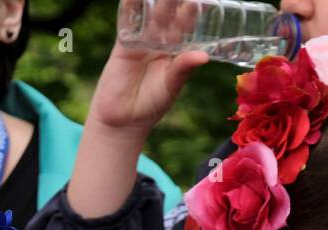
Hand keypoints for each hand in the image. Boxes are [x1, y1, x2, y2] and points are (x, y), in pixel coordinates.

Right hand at [67, 2, 208, 218]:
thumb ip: (182, 69)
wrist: (123, 119)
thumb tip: (204, 56)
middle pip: (168, 16)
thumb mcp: (170, 86)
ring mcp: (143, 41)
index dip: (190, 14)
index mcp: (177, 51)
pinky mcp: (124, 44)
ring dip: (153, 1)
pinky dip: (129, 7)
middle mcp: (161, 43)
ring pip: (149, 16)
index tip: (195, 3)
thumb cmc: (152, 105)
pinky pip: (127, 22)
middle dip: (172, 2)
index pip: (185, 28)